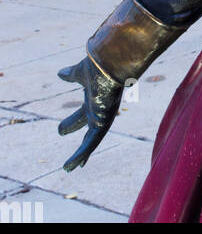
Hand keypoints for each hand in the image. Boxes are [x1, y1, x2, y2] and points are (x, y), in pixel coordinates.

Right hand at [57, 55, 123, 170]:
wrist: (108, 65)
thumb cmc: (98, 67)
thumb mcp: (80, 74)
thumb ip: (71, 75)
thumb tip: (60, 73)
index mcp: (94, 100)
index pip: (82, 116)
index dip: (73, 124)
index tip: (61, 132)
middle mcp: (99, 111)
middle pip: (87, 129)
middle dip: (81, 139)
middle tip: (69, 152)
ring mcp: (102, 118)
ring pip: (90, 142)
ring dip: (80, 155)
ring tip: (69, 168)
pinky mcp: (103, 124)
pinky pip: (91, 144)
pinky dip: (81, 156)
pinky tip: (71, 167)